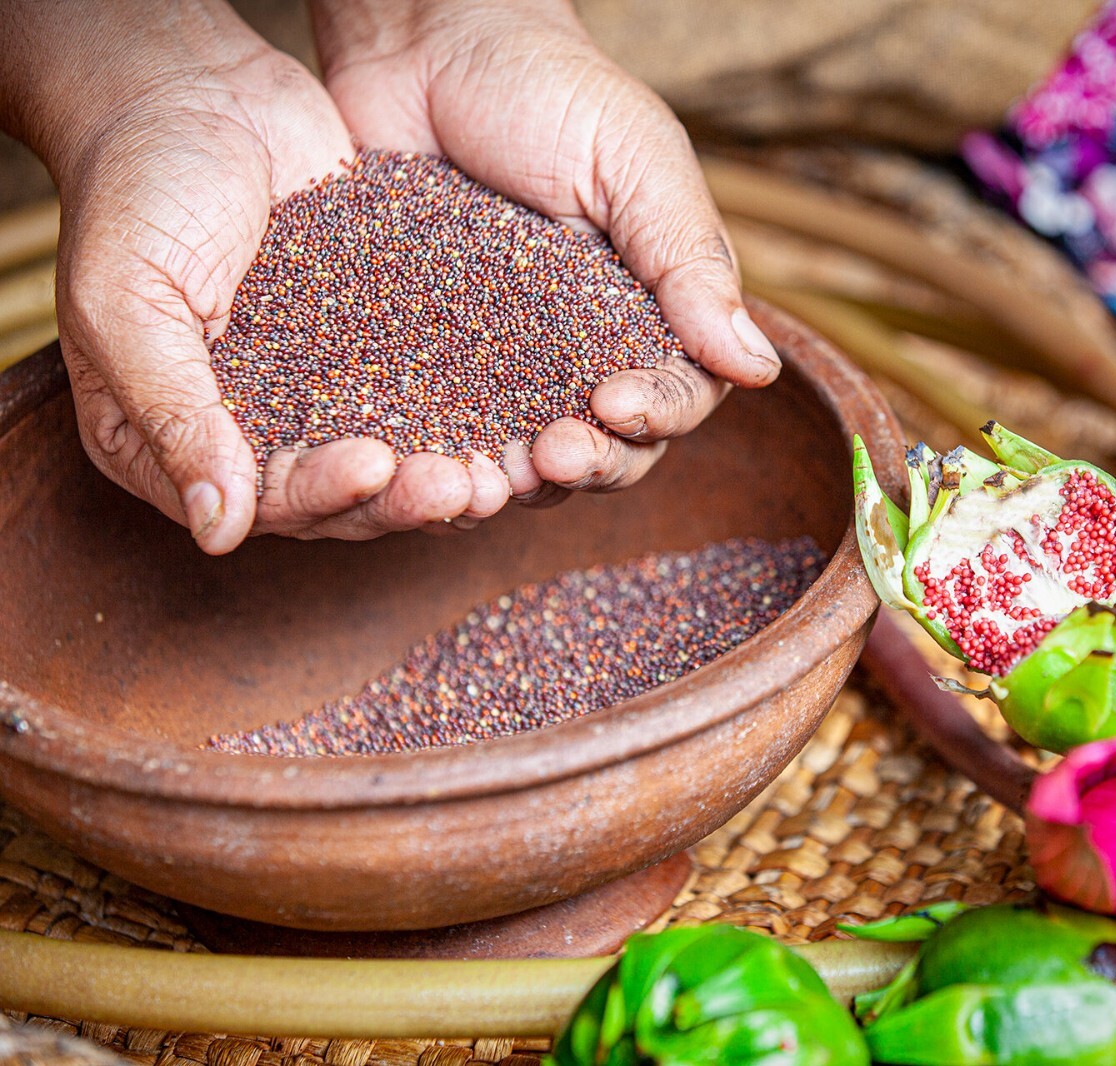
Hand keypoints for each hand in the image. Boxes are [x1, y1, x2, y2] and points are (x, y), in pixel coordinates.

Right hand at [0, 1, 497, 551]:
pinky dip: (475, 409)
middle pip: (344, 498)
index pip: (261, 501)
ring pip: (400, 455)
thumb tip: (220, 534)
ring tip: (507, 468)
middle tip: (468, 485)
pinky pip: (432, 391)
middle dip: (406, 497)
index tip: (374, 469)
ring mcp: (323, 391)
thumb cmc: (134, 188)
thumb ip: (171, 414)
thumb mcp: (127, 301)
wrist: (195, 91)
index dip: (322, 497)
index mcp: (173, 441)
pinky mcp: (379, 348)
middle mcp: (256, 431)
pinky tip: (526, 412)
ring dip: (452, 467)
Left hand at [310, 0, 781, 515]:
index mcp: (654, 306)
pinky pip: (448, 428)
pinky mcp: (433, 360)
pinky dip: (447, 458)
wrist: (420, 41)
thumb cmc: (543, 86)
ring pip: (535, 455)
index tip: (616, 405)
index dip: (658, 414)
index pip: (680, 391)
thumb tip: (757, 368)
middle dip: (592, 464)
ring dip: (524, 480)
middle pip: (615, 446)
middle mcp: (589, 347)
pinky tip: (427, 465)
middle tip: (552, 454)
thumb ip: (688, 259)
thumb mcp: (633, 159)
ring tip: (494, 478)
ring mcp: (509, 361)